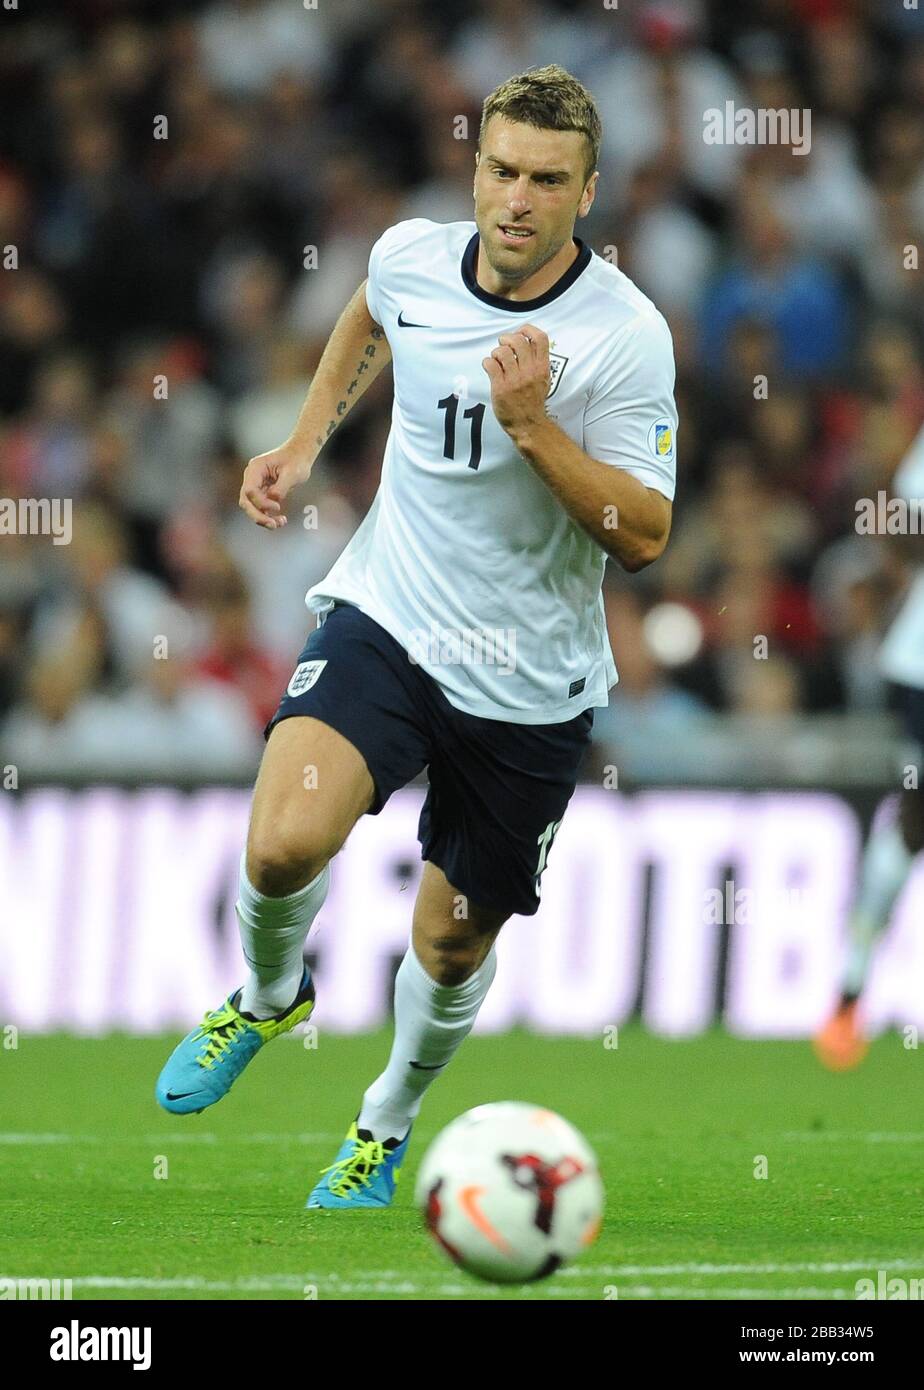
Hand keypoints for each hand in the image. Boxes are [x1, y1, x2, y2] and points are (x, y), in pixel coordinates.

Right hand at [238, 443, 310, 528]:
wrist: (300, 455)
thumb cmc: (297, 460)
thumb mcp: (293, 473)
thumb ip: (282, 487)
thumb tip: (273, 500)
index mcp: (255, 468)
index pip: (250, 490)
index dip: (261, 502)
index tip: (278, 507)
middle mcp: (252, 477)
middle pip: (246, 501)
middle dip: (258, 516)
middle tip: (273, 525)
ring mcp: (256, 485)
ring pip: (252, 507)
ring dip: (264, 518)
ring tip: (280, 524)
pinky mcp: (263, 492)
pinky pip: (261, 508)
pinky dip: (269, 515)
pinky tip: (282, 520)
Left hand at [481, 323, 550, 437]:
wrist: (528, 424)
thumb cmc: (533, 402)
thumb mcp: (544, 379)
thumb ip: (538, 361)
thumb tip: (527, 341)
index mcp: (542, 367)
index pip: (540, 338)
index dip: (527, 329)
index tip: (520, 332)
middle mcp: (530, 372)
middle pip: (518, 341)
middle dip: (507, 339)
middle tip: (503, 345)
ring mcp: (515, 380)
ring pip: (502, 352)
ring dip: (496, 352)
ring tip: (496, 359)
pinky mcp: (501, 388)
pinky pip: (490, 364)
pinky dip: (487, 362)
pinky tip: (489, 368)